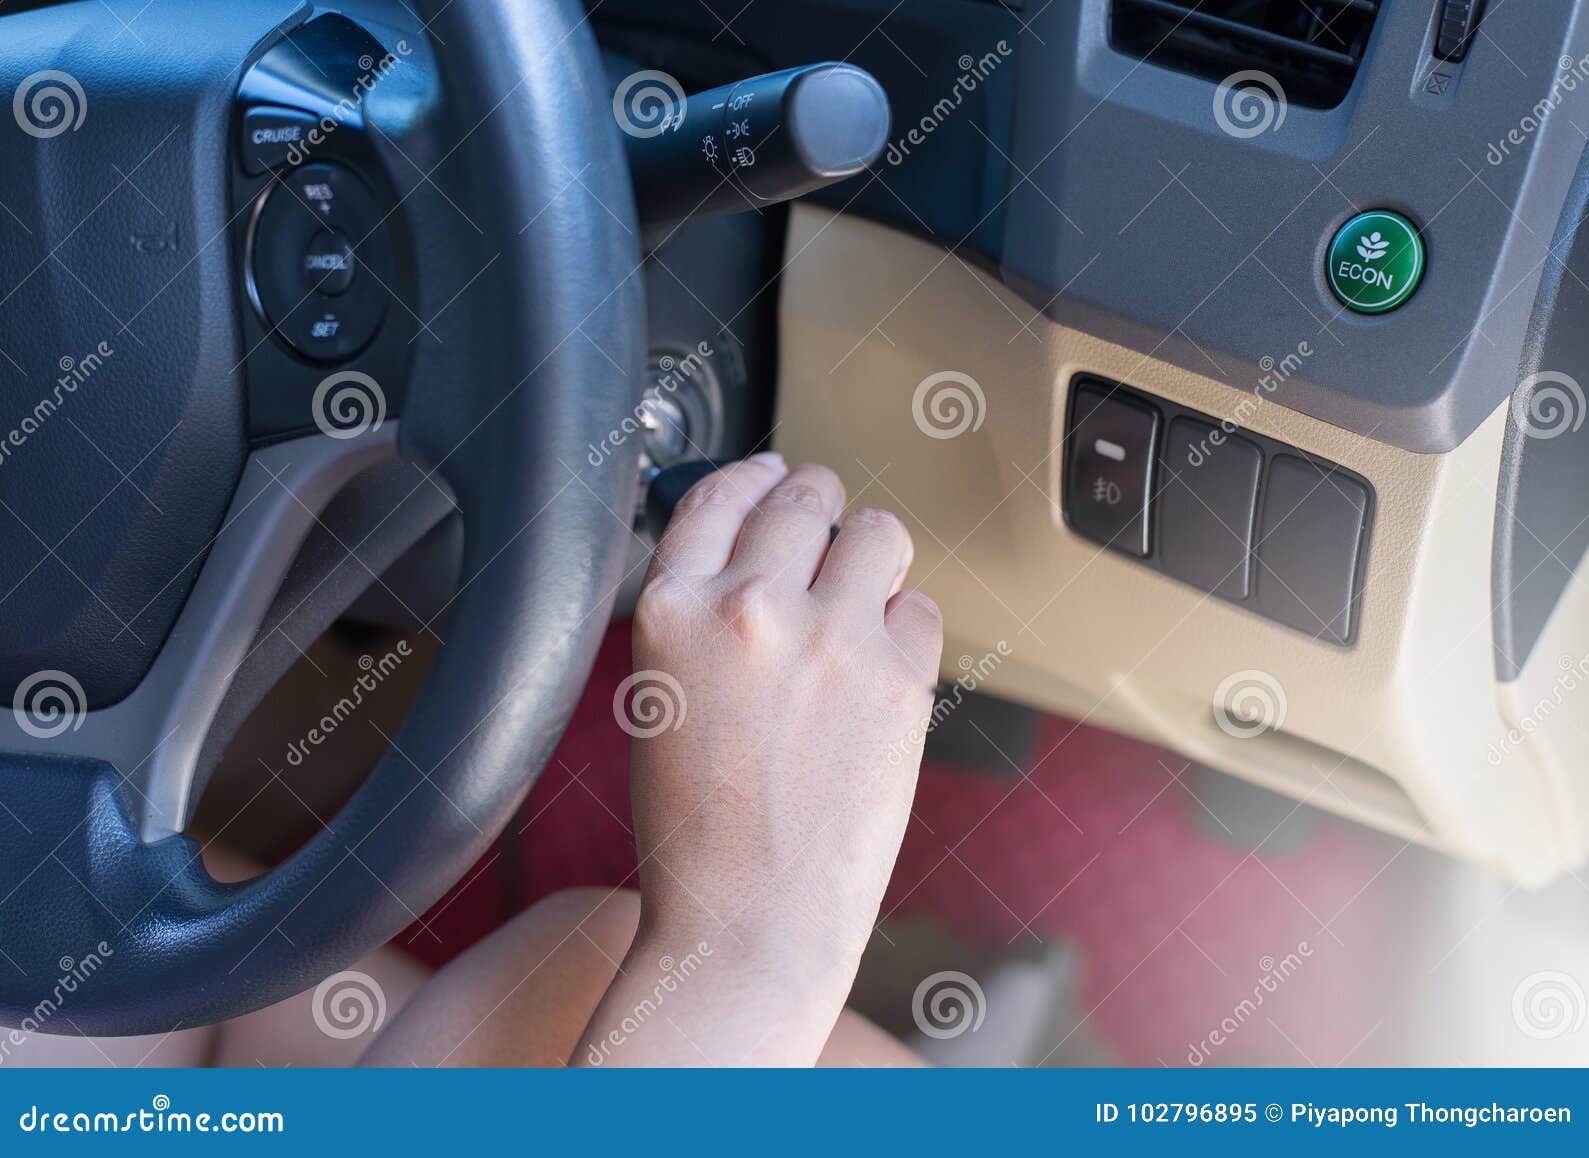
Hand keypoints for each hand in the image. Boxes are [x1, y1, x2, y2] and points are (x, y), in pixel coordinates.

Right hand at [577, 455, 941, 1064]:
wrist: (748, 923)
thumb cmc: (696, 832)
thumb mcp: (661, 698)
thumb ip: (701, 617)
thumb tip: (756, 558)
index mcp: (672, 611)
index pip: (718, 496)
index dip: (752, 476)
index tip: (771, 475)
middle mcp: (750, 608)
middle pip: (804, 497)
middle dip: (819, 503)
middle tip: (828, 522)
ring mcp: (831, 637)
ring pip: (877, 532)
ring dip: (872, 550)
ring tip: (864, 588)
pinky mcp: (900, 676)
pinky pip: (920, 607)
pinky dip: (905, 627)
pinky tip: (880, 669)